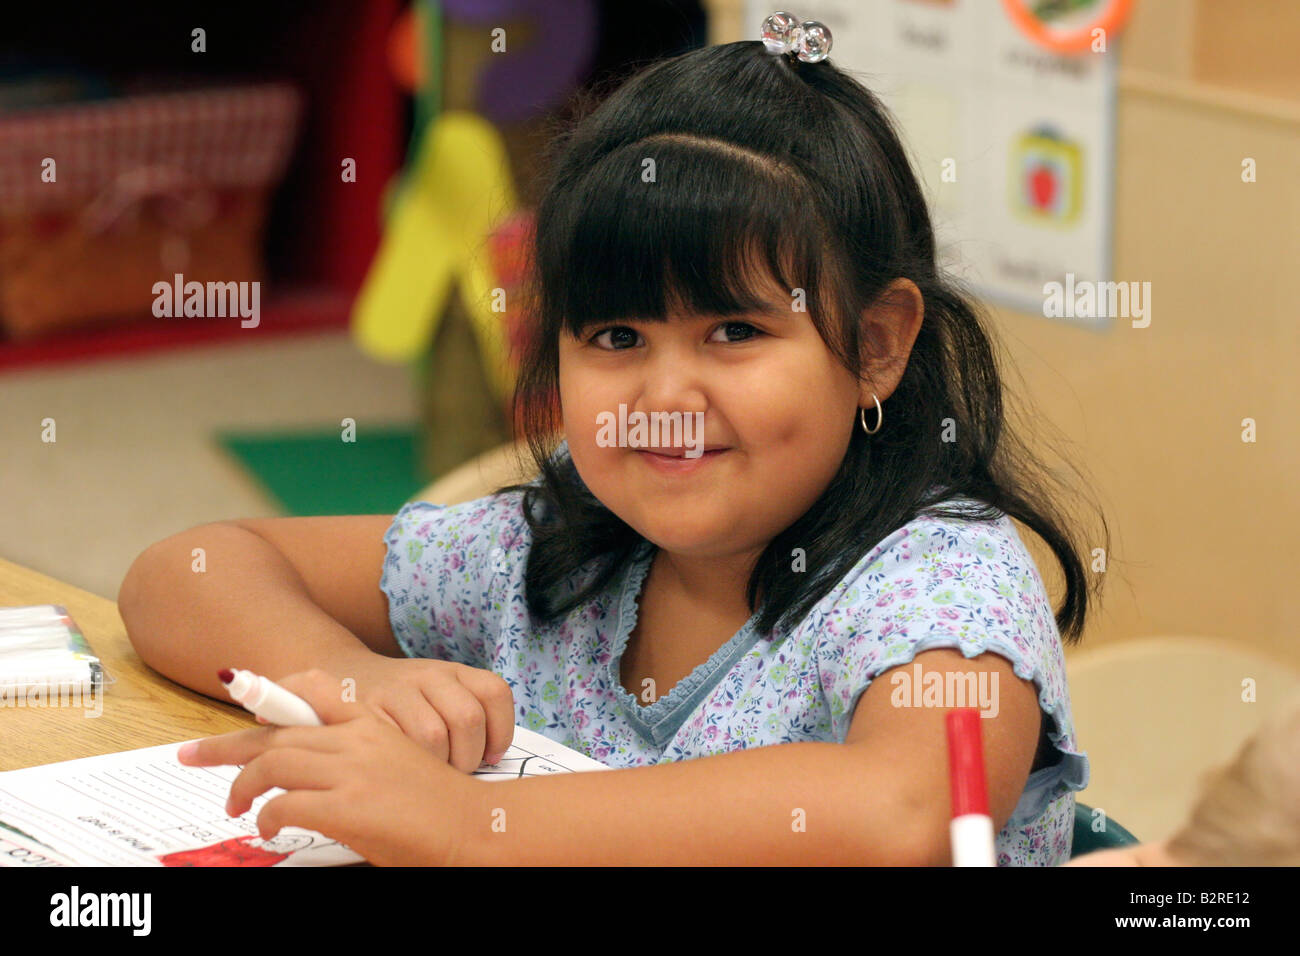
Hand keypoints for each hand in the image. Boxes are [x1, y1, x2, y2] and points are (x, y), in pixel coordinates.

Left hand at [182, 669, 482, 865]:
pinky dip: (267, 817)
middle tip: (192, 755)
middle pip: (275, 734)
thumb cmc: (442, 807)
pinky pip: (285, 805)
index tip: (241, 707)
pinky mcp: (348, 807)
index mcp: (373, 725)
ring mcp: (352, 772)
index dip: (268, 699)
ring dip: (243, 786)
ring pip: (272, 763)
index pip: (310, 695)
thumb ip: (363, 760)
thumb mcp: (402, 765)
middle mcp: (358, 740)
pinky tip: (270, 829)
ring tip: (235, 805)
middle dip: (226, 746)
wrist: (476, 828)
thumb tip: (321, 775)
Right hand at [313, 650, 514, 772]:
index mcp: (454, 671)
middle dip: (468, 755)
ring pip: (434, 736)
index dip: (501, 730)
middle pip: (468, 718)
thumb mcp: (440, 692)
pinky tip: (404, 767)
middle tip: (456, 769)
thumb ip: (468, 715)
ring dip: (437, 764)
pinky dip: (406, 764)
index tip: (491, 755)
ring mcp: (396, 689)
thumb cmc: (405, 700)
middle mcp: (429, 674)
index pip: (495, 692)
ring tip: (430, 771)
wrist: (347, 674)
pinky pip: (397, 744)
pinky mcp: (366, 708)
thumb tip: (492, 759)